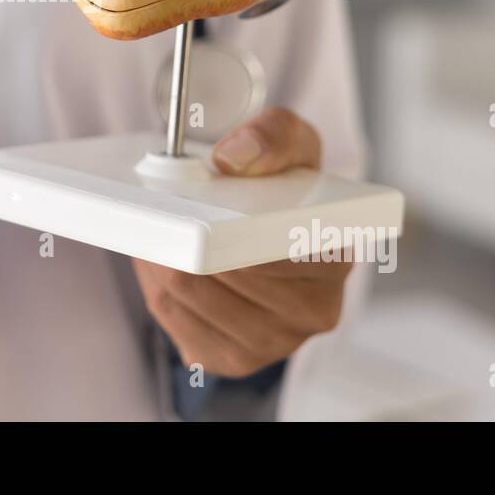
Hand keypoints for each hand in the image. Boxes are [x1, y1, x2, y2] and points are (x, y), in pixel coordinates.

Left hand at [132, 108, 350, 377]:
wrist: (263, 223)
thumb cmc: (282, 185)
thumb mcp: (288, 140)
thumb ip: (271, 135)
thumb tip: (234, 159)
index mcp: (337, 259)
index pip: (274, 251)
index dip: (230, 234)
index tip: (200, 212)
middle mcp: (315, 311)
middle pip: (225, 276)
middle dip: (185, 241)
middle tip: (161, 211)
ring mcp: (274, 342)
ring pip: (192, 298)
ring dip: (163, 260)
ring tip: (157, 230)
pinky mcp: (232, 359)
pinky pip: (175, 323)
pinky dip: (156, 288)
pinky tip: (161, 262)